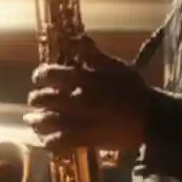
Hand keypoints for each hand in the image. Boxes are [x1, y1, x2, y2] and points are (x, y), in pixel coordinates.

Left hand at [25, 35, 149, 152]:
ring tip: (31, 119)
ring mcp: (79, 122)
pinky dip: (49, 141)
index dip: (40, 75)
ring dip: (36, 121)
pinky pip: (59, 143)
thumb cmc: (134, 89)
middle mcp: (76, 100)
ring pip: (47, 122)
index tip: (39, 78)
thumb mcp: (116, 65)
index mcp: (83, 79)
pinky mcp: (84, 140)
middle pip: (44, 99)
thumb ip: (93, 54)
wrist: (149, 118)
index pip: (50, 74)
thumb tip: (77, 39)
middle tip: (35, 99)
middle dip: (36, 98)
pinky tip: (46, 138)